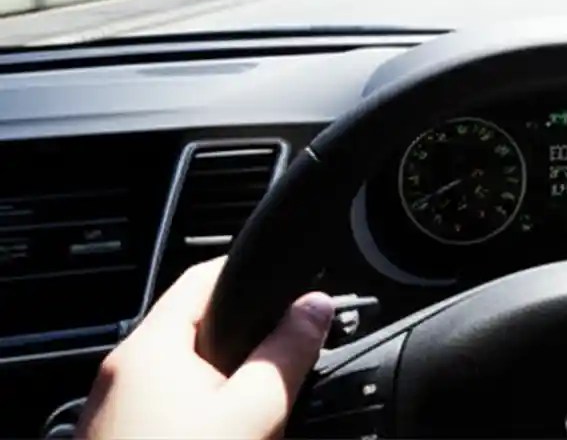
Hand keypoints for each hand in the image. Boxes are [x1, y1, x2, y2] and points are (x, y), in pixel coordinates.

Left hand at [77, 258, 334, 439]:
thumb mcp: (256, 411)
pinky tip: (235, 436)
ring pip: (186, 375)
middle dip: (250, 337)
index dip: (256, 275)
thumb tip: (317, 306)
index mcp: (150, 348)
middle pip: (197, 329)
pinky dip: (206, 415)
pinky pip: (172, 411)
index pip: (206, 278)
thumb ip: (290, 352)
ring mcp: (117, 413)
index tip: (296, 285)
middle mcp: (123, 374)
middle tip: (295, 354)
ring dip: (230, 380)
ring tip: (271, 404)